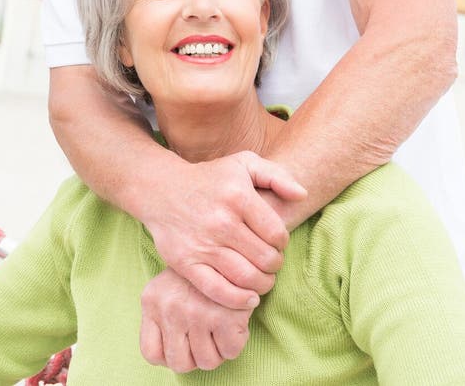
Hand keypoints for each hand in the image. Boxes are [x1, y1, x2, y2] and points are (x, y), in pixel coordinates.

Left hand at [140, 268, 251, 371]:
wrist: (225, 239)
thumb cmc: (197, 270)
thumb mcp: (168, 285)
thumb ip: (163, 314)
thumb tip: (171, 356)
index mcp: (151, 300)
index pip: (151, 353)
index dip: (169, 354)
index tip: (184, 342)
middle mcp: (170, 308)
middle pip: (180, 363)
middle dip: (196, 355)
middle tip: (206, 335)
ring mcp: (196, 312)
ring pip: (207, 361)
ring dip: (217, 349)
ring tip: (220, 326)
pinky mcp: (224, 316)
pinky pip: (231, 351)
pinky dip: (235, 341)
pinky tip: (234, 321)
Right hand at [142, 150, 305, 308]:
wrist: (161, 189)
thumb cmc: (209, 178)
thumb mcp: (243, 163)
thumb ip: (276, 175)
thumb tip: (302, 194)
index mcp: (239, 197)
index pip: (276, 234)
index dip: (282, 243)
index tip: (276, 243)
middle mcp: (222, 222)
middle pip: (265, 259)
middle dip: (275, 265)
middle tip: (271, 262)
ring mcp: (203, 244)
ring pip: (246, 278)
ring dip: (262, 284)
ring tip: (262, 278)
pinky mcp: (186, 263)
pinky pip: (219, 291)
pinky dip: (239, 300)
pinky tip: (248, 297)